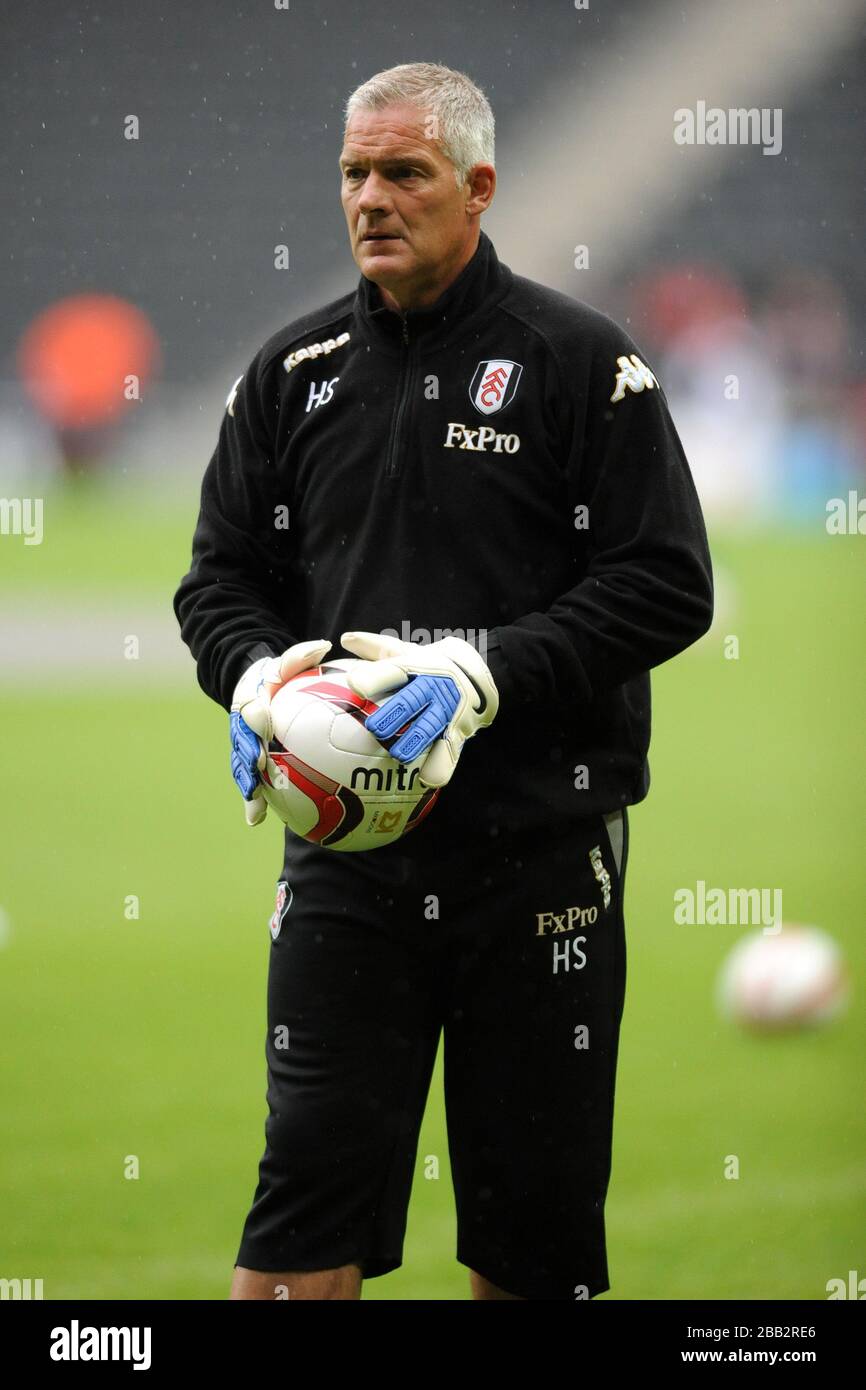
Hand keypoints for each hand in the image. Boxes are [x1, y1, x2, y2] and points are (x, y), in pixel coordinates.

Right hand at [230, 638, 331, 824]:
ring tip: (253, 808)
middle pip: (242, 743)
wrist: (255, 690)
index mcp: (249, 701)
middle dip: (247, 757)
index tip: (261, 717)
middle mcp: (242, 726)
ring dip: (247, 786)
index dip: (255, 714)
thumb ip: (300, 655)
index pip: (250, 707)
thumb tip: (323, 646)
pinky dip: (252, 800)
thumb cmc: (277, 676)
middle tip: (256, 769)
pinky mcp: (249, 761)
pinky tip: (256, 820)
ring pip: (242, 767)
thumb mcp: (286, 663)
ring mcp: (242, 745)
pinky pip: (252, 780)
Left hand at [340, 630, 498, 787]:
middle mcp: (431, 688)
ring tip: (398, 755)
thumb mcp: (406, 651)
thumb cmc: (430, 664)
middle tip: (374, 728)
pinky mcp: (458, 731)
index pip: (393, 670)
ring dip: (415, 741)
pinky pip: (450, 750)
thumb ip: (374, 647)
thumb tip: (345, 638)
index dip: (375, 677)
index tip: (355, 684)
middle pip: (411, 701)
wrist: (479, 674)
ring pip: (430, 727)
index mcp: (415, 667)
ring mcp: (446, 711)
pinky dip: (441, 765)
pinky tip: (428, 778)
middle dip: (394, 714)